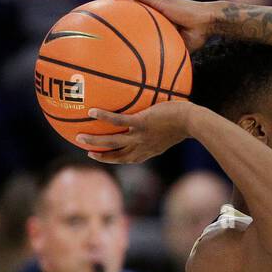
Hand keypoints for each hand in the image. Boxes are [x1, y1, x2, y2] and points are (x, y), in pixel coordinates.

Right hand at [77, 101, 193, 162]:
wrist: (193, 121)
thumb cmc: (186, 122)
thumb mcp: (173, 130)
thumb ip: (162, 127)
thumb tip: (159, 115)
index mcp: (148, 150)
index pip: (129, 158)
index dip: (115, 160)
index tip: (103, 157)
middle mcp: (142, 147)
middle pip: (117, 155)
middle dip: (101, 156)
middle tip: (86, 152)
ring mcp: (140, 136)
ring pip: (112, 142)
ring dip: (94, 141)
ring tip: (78, 137)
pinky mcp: (141, 123)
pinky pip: (118, 121)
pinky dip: (104, 117)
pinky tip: (92, 111)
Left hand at [102, 0, 214, 51]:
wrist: (207, 22)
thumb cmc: (196, 34)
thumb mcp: (178, 47)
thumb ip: (168, 55)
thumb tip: (160, 75)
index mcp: (156, 10)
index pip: (135, 2)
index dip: (120, 4)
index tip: (107, 13)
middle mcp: (154, 1)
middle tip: (98, 4)